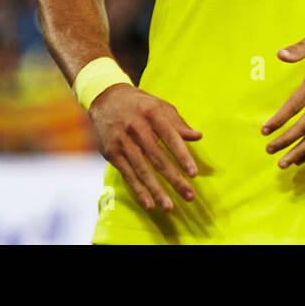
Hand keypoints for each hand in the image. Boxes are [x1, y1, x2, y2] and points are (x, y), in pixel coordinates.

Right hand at [88, 84, 201, 211]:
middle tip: (189, 196)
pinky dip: (138, 190)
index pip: (170, 137)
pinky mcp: (111, 153)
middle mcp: (136, 128)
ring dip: (156, 190)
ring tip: (169, 207)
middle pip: (157, 158)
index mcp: (152, 114)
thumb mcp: (160, 106)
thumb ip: (178, 123)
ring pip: (142, 170)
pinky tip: (149, 204)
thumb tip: (198, 136)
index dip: (182, 156)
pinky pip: (127, 175)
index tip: (193, 173)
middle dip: (174, 179)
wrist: (106, 98)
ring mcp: (122, 141)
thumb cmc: (140, 104)